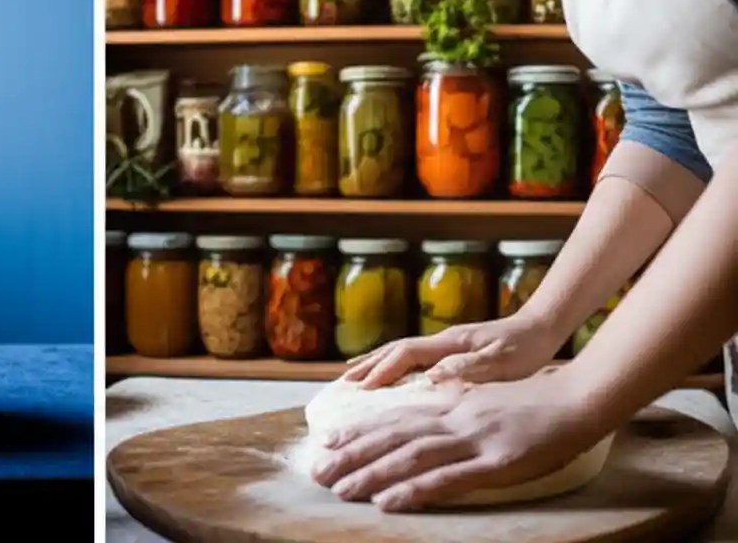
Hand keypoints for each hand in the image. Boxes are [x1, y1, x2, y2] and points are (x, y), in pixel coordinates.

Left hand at [311, 369, 602, 510]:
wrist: (580, 398)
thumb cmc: (537, 401)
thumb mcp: (486, 396)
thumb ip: (456, 401)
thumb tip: (429, 404)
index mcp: (452, 403)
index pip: (396, 417)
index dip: (359, 430)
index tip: (328, 443)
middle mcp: (455, 418)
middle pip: (392, 436)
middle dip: (351, 455)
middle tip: (318, 472)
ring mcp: (474, 440)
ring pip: (410, 457)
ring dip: (371, 474)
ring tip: (340, 489)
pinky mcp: (496, 464)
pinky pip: (447, 479)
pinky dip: (414, 490)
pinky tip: (388, 502)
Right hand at [343, 312, 563, 388]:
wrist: (540, 328)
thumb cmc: (526, 349)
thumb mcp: (503, 363)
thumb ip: (469, 369)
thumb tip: (431, 376)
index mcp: (450, 344)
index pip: (405, 353)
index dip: (382, 370)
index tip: (362, 389)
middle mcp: (441, 340)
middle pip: (394, 349)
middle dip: (367, 366)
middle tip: (341, 385)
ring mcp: (444, 343)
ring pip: (400, 351)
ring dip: (374, 363)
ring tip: (351, 377)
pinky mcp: (449, 350)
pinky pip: (411, 357)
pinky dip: (391, 363)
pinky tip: (386, 373)